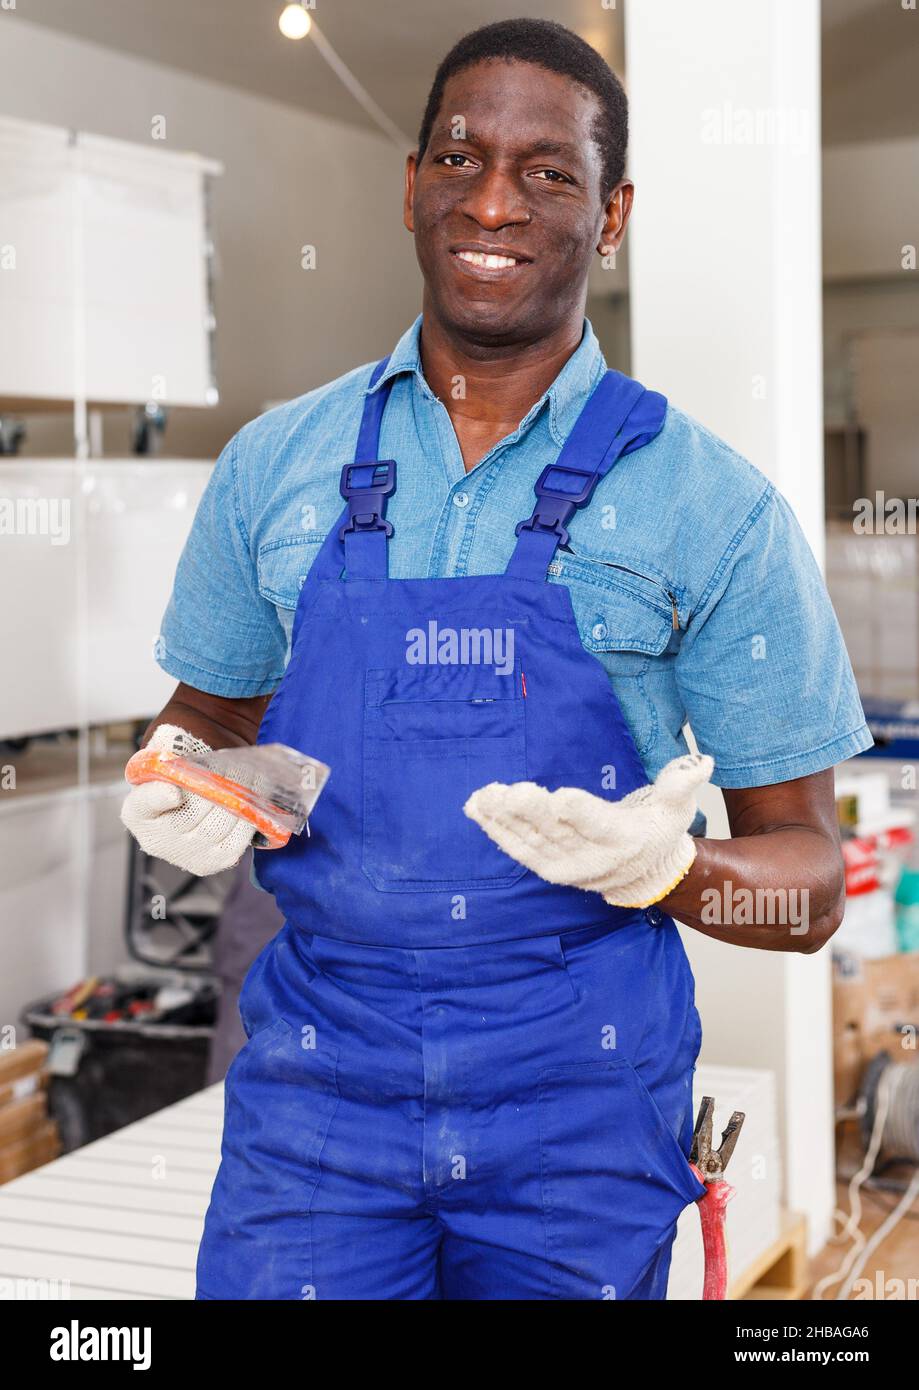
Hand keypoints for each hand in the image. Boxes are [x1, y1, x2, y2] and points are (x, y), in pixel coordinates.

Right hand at [120, 724, 254, 875]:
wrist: (196, 800)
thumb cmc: (179, 777)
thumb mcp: (167, 758)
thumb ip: (167, 747)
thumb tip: (171, 739)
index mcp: (137, 811)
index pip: (145, 804)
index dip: (159, 798)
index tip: (174, 791)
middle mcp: (157, 840)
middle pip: (190, 814)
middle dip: (215, 787)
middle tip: (232, 767)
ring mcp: (186, 855)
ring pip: (217, 826)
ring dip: (236, 799)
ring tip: (246, 776)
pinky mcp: (214, 862)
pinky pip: (236, 841)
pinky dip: (248, 818)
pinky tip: (251, 799)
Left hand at [464, 753, 713, 908]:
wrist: (646, 875)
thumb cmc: (659, 830)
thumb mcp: (677, 806)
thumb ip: (682, 782)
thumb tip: (701, 761)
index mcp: (623, 838)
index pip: (599, 824)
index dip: (578, 812)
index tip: (559, 795)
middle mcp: (592, 856)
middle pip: (557, 832)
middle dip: (530, 811)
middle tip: (509, 790)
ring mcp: (566, 865)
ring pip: (531, 841)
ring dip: (504, 819)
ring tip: (484, 796)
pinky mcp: (548, 868)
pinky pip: (518, 851)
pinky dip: (496, 831)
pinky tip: (478, 810)